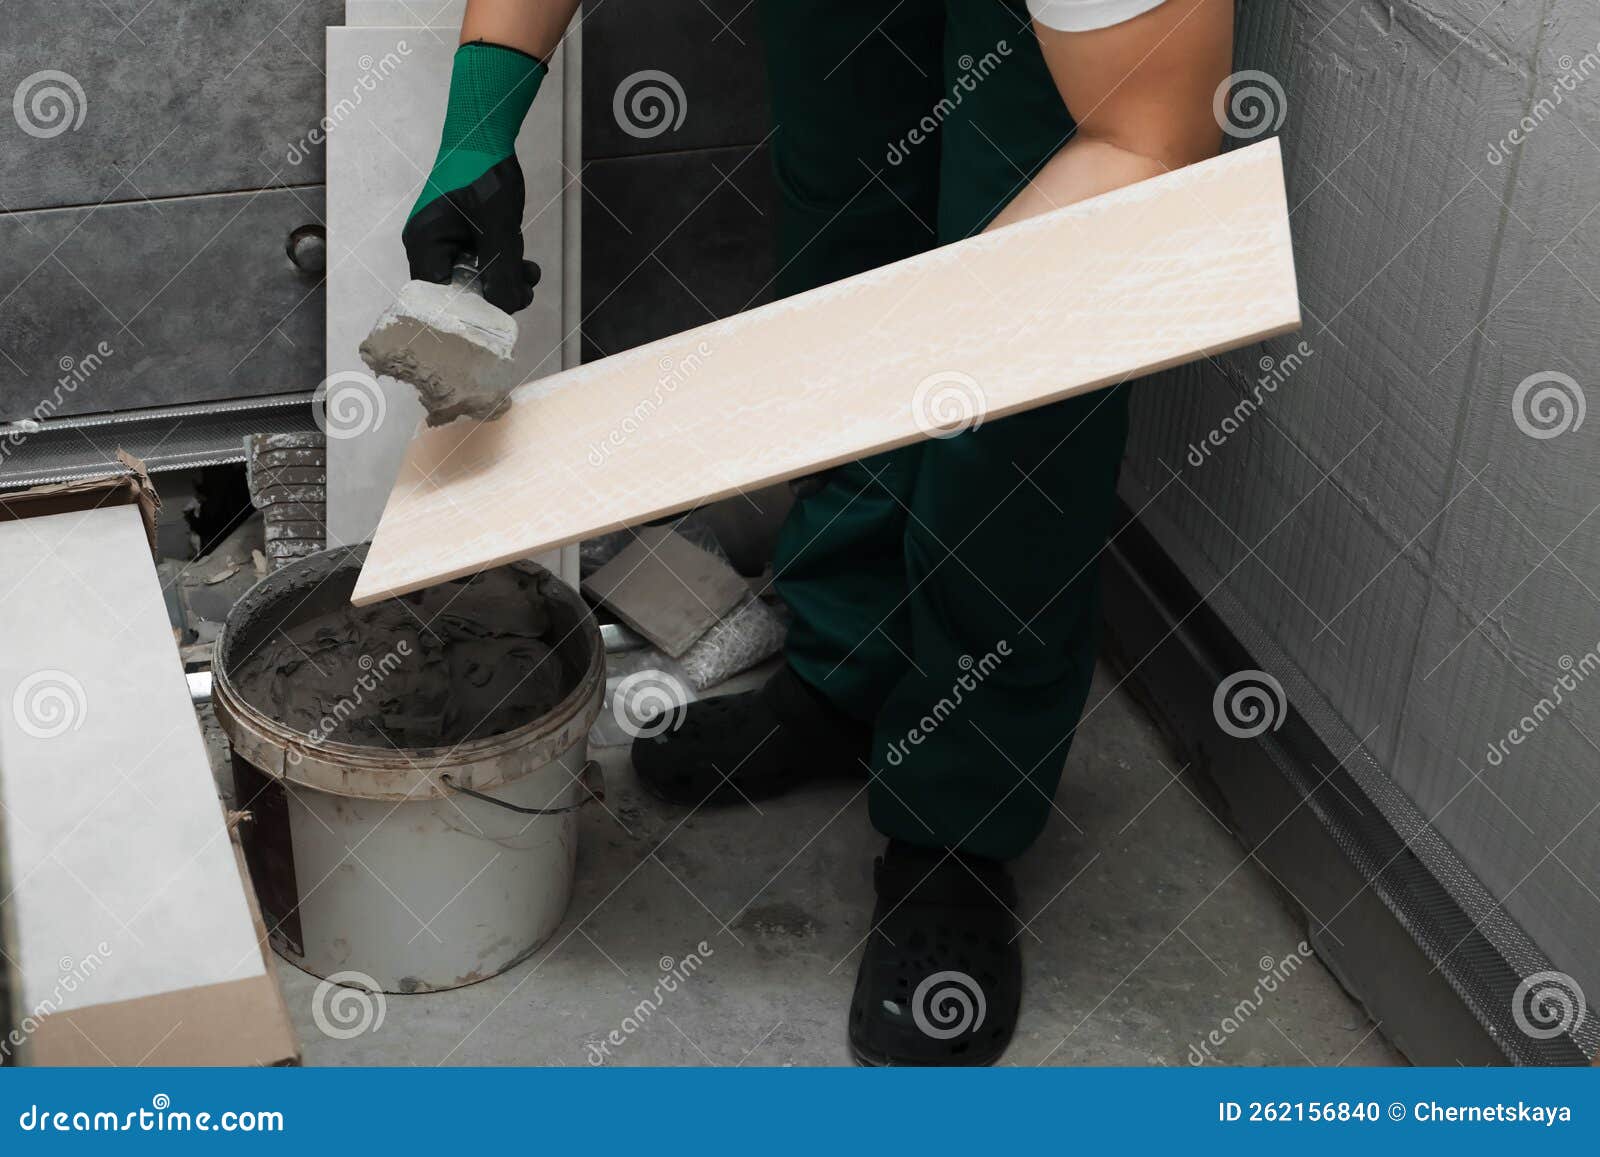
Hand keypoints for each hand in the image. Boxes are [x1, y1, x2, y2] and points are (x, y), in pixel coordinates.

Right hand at [402, 157, 539, 313]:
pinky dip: (506, 266)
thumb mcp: (498, 226)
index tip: (497, 319)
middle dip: (495, 295)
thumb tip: (505, 308)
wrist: (485, 135)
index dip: (466, 312)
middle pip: (459, 291)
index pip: (437, 297)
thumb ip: (501, 268)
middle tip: (524, 294)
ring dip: (506, 281)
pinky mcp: (465, 238)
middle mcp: (430, 247)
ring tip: (530, 274)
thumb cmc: (482, 171)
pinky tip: (526, 263)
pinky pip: (484, 263)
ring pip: (477, 279)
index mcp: (424, 244)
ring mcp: (448, 242)